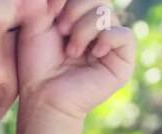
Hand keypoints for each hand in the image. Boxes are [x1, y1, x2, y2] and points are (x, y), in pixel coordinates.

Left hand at [15, 0, 135, 119]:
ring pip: (107, 13)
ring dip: (84, 29)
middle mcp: (97, 26)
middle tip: (60, 31)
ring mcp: (111, 42)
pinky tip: (93, 55)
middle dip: (75, 10)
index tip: (50, 10)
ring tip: (71, 50)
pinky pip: (124, 34)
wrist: (43, 95)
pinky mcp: (122, 60)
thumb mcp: (38, 19)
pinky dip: (106, 39)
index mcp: (78, 15)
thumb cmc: (37, 61)